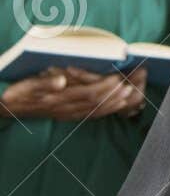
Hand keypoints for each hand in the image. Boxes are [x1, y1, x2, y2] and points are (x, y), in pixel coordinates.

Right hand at [0, 66, 141, 120]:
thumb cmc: (18, 93)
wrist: (8, 108)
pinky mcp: (66, 116)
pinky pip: (90, 115)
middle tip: (132, 85)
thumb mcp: (26, 85)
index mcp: (57, 99)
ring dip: (113, 103)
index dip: (104, 87)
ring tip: (130, 95)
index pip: (87, 93)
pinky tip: (115, 106)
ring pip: (95, 111)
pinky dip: (105, 110)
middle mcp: (64, 109)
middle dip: (115, 94)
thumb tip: (61, 80)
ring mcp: (66, 114)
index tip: (118, 78)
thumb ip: (44, 83)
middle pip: (95, 103)